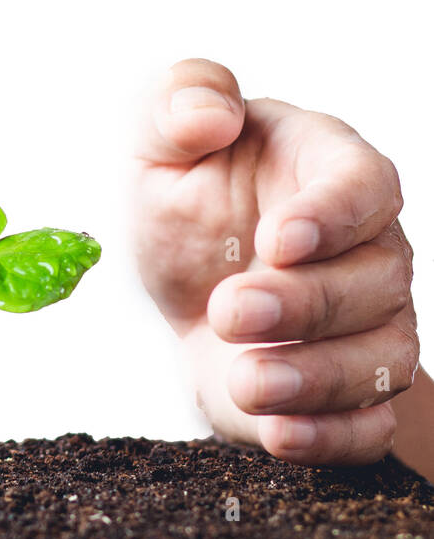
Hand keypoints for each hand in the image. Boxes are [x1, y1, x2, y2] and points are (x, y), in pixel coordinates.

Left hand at [133, 58, 420, 466]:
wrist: (189, 285)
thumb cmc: (186, 198)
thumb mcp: (158, 140)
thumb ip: (179, 102)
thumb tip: (208, 113)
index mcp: (328, 171)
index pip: (363, 186)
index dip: (332, 214)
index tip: (277, 239)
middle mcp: (366, 249)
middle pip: (375, 279)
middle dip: (303, 302)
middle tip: (228, 310)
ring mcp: (368, 323)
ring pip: (381, 356)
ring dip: (316, 376)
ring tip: (248, 379)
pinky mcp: (348, 390)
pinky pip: (369, 422)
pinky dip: (330, 436)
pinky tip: (278, 432)